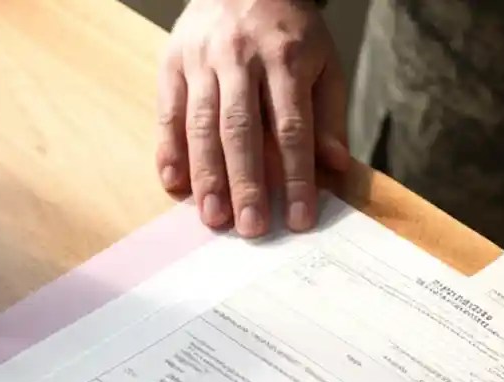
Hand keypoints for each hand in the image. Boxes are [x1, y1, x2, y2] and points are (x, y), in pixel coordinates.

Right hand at [157, 0, 349, 237]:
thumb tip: (336, 166)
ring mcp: (202, 60)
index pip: (292, 128)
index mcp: (285, 59)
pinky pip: (168, 110)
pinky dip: (169, 148)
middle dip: (246, 183)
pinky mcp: (172, 62)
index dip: (296, 177)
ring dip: (206, 175)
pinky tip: (174, 183)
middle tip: (251, 228)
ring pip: (201, 124)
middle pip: (242, 129)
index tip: (300, 217)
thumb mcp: (324, 61)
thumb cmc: (290, 31)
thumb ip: (328, 114)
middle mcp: (240, 58)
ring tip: (213, 218)